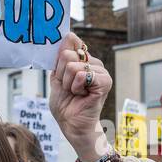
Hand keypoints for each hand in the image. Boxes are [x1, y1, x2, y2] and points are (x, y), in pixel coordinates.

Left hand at [49, 33, 111, 161]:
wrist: (71, 125)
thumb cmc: (65, 105)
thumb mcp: (56, 78)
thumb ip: (60, 59)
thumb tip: (67, 36)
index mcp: (83, 59)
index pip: (71, 40)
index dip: (60, 54)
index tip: (59, 72)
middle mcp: (94, 62)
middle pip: (67, 54)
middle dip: (61, 75)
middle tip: (68, 88)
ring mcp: (101, 71)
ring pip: (72, 66)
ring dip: (68, 84)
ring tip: (75, 93)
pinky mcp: (105, 81)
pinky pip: (81, 75)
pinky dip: (75, 87)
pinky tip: (81, 95)